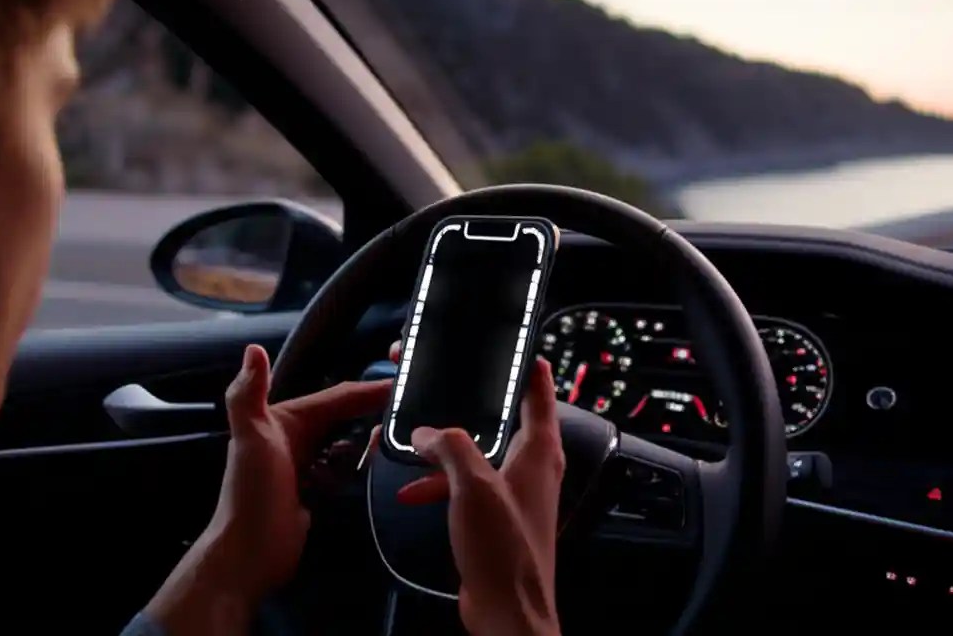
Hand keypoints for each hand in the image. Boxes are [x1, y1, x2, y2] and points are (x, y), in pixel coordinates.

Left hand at [146, 344, 390, 633]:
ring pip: (348, 441)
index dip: (368, 389)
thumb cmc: (252, 494)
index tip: (404, 381)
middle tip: (413, 407)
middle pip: (344, 416)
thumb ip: (249, 394)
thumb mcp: (251, 439)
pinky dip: (364, 465)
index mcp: (283, 420)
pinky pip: (347, 469)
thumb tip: (254, 349)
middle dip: (374, 409)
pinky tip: (385, 466)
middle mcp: (295, 437)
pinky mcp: (316, 491)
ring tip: (407, 435)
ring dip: (372, 437)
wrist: (250, 554)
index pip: (334, 397)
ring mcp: (306, 465)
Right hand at [397, 357, 564, 635]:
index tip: (518, 343)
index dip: (528, 365)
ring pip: (479, 452)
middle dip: (471, 403)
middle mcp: (532, 466)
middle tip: (447, 382)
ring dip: (448, 447)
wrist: (506, 610)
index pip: (540, 392)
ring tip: (415, 438)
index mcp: (539, 451)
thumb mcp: (472, 485)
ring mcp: (514, 491)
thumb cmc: (505, 550)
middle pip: (504, 418)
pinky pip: (467, 484)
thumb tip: (428, 431)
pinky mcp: (496, 515)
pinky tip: (412, 487)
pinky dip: (442, 481)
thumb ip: (450, 447)